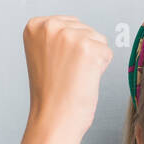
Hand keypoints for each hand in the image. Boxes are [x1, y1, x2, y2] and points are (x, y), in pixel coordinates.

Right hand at [22, 15, 112, 140]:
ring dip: (92, 60)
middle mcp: (51, 26)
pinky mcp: (89, 48)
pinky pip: (107, 53)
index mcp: (36, 26)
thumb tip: (80, 29)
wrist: (53, 119)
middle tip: (66, 74)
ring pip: (98, 40)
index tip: (57, 65)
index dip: (69, 49)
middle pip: (85, 29)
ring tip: (74, 77)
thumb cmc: (51, 94)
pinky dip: (100, 69)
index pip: (70, 24)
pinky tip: (83, 80)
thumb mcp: (44, 55)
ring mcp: (70, 36)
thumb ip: (57, 37)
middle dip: (82, 52)